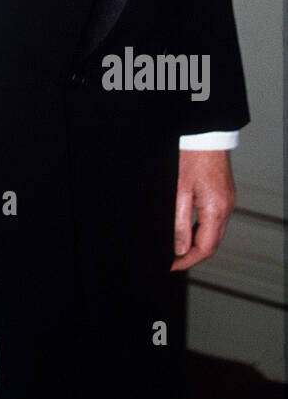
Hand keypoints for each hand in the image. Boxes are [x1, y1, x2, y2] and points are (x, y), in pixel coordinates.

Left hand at [170, 149, 235, 270]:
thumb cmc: (191, 156)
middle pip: (211, 243)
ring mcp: (227, 200)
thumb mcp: (179, 191)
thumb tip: (179, 249)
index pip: (204, 248)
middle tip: (172, 259)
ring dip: (196, 242)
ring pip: (214, 232)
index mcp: (216, 210)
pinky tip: (188, 227)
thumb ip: (180, 222)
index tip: (171, 265)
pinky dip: (201, 228)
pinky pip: (215, 219)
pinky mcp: (224, 194)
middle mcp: (226, 207)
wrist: (205, 133)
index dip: (187, 261)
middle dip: (192, 255)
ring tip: (176, 246)